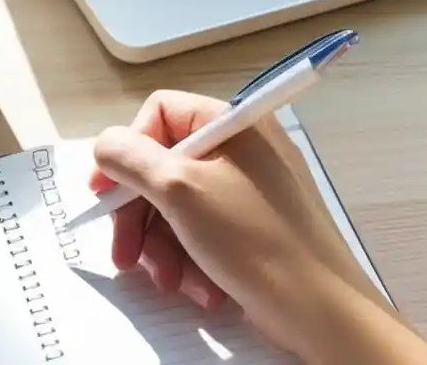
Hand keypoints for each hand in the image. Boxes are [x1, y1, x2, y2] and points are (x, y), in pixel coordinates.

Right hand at [90, 90, 426, 363]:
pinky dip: (193, 261)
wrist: (322, 310)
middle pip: (164, 167)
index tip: (104, 193)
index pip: (160, 114)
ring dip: (165, 248)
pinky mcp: (254, 229)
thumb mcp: (181, 192)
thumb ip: (133, 159)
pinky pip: (204, 233)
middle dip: (141, 216)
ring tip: (171, 281)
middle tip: (126, 255)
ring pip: (179, 207)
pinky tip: (201, 289)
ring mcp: (250, 190)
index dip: (126, 151)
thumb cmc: (255, 241)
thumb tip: (106, 145)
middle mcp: (243, 149)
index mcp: (233, 123)